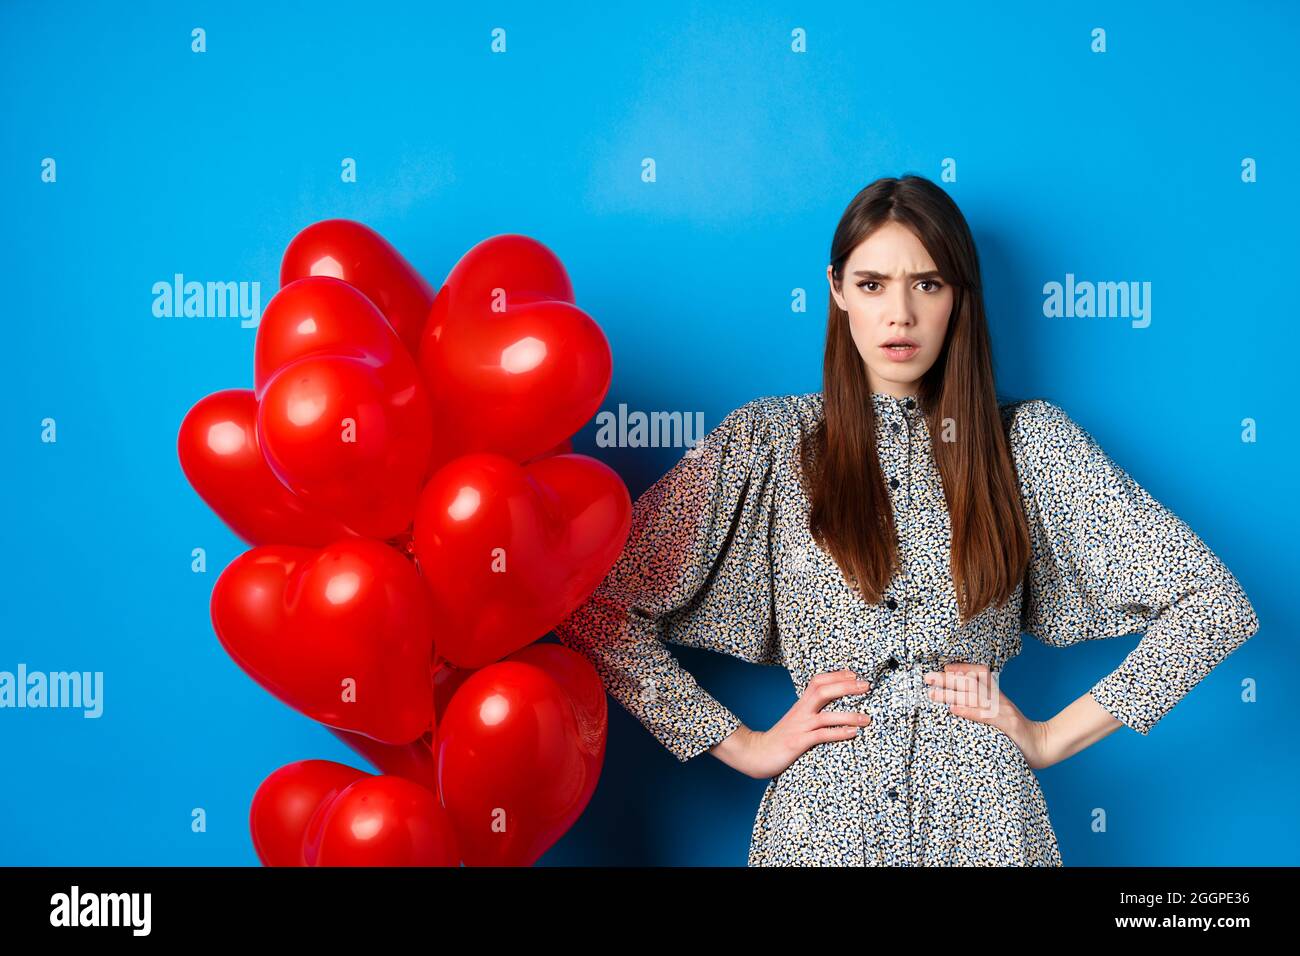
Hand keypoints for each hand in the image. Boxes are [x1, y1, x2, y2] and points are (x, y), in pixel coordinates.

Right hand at [720, 670, 872, 779]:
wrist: (757, 753)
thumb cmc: (781, 737)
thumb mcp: (797, 719)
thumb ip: (811, 711)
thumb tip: (831, 707)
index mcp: (800, 704)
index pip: (818, 681)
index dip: (836, 675)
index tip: (854, 674)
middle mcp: (800, 712)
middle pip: (822, 691)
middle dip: (846, 687)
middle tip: (866, 686)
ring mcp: (800, 727)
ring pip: (826, 716)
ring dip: (849, 715)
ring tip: (866, 718)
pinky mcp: (798, 742)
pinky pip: (821, 736)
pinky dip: (838, 733)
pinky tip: (852, 733)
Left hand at [922, 662, 1057, 770]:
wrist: (1045, 745)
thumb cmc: (1018, 733)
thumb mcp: (1000, 716)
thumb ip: (984, 708)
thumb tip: (957, 704)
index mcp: (997, 696)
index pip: (980, 675)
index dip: (962, 669)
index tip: (944, 667)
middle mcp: (1000, 700)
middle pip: (971, 684)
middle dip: (948, 680)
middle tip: (928, 677)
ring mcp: (1004, 711)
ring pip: (975, 697)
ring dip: (951, 694)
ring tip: (933, 693)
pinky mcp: (1007, 725)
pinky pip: (985, 716)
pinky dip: (968, 711)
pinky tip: (954, 710)